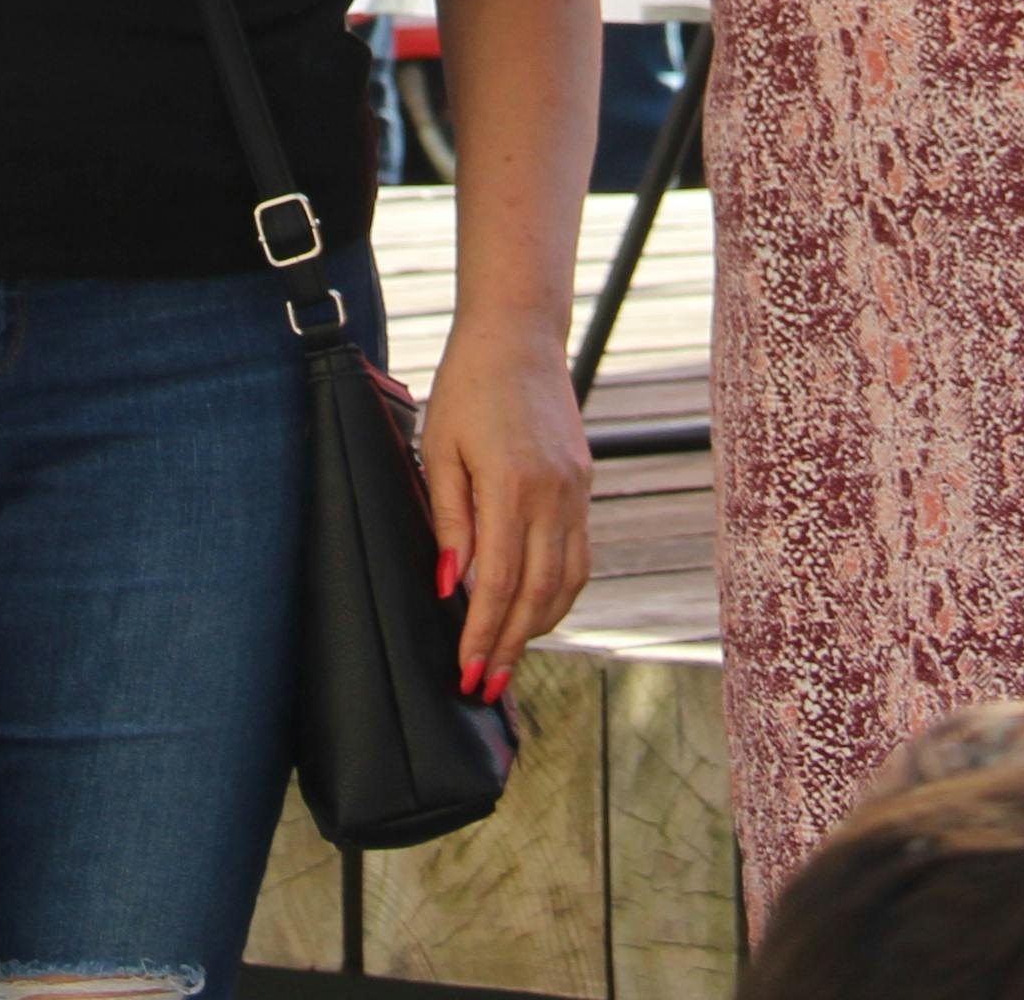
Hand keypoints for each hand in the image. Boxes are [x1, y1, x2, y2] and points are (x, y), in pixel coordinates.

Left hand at [419, 314, 593, 700]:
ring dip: (539, 627)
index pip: (498, 583)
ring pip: (566, 582)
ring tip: (509, 659)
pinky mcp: (584, 487)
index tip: (466, 672)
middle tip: (485, 686)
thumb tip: (449, 586)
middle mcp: (553, 494)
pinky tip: (537, 611)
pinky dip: (560, 592)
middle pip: (537, 594)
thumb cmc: (467, 387)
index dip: (483, 633)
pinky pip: (579, 555)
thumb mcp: (440, 449)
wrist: (519, 336)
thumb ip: (449, 520)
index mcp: (512, 485)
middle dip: (510, 646)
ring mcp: (576, 492)